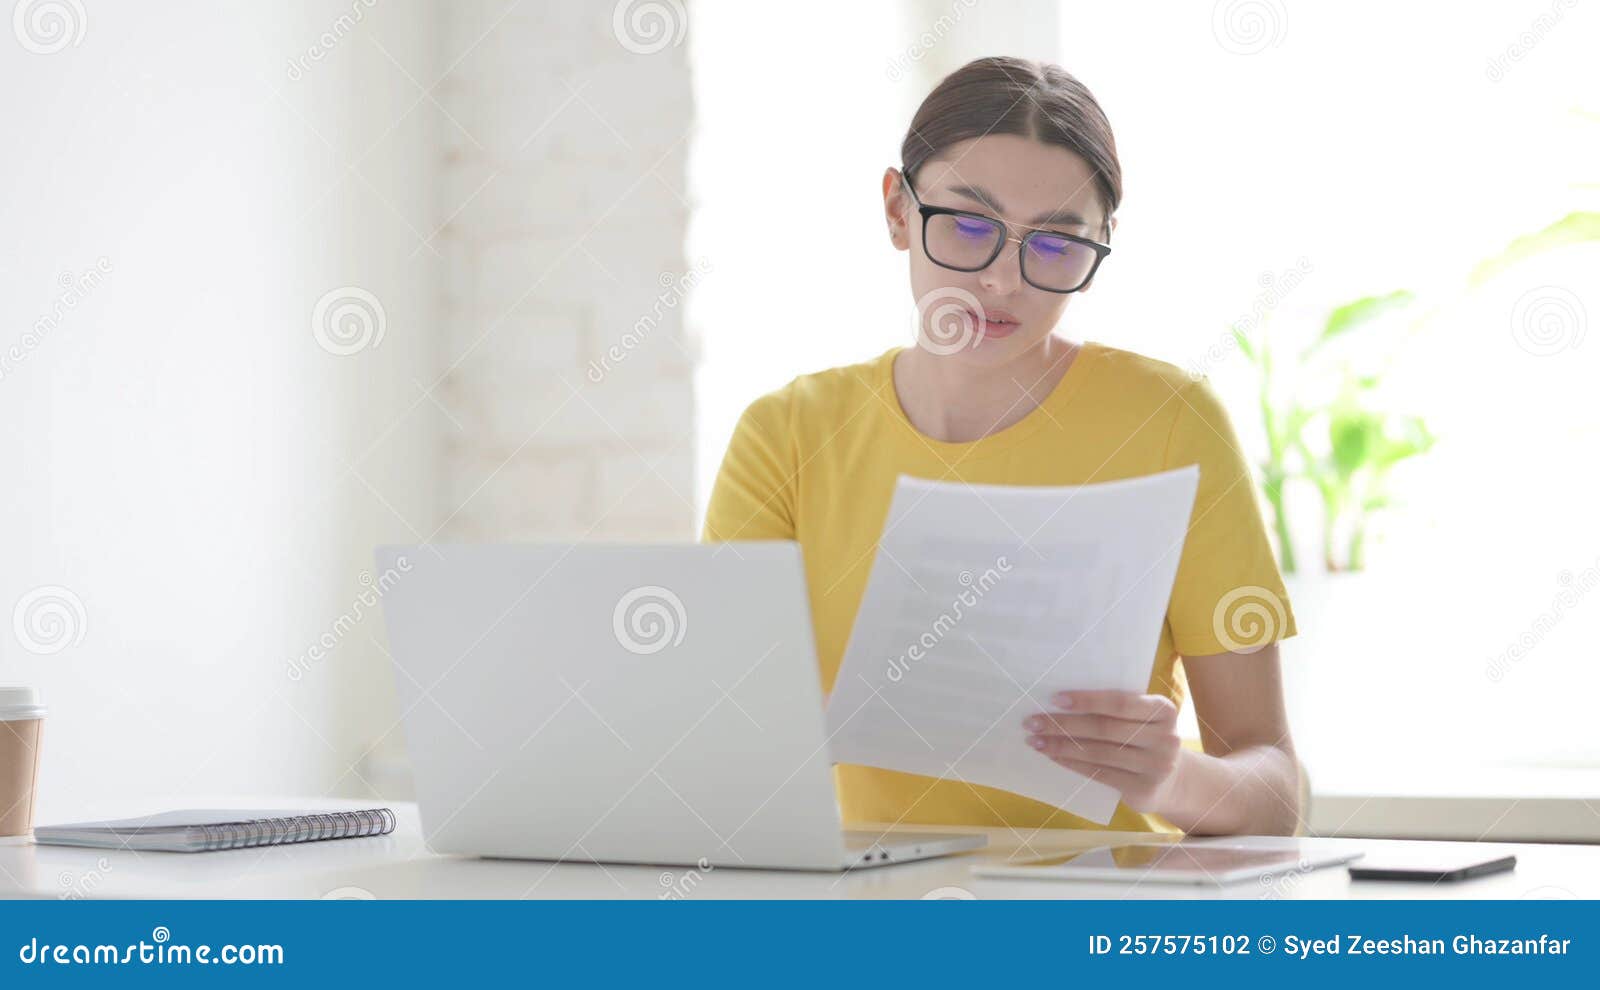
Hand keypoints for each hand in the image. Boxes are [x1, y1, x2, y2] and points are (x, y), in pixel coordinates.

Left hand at [1022, 691, 1183, 813]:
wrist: (1173, 780)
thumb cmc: (1145, 738)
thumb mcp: (1142, 719)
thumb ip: (1116, 708)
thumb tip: (1060, 701)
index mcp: (1163, 710)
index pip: (1120, 702)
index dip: (1087, 700)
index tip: (1055, 699)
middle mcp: (1165, 737)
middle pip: (1104, 728)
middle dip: (1064, 724)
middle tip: (1032, 722)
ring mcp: (1156, 765)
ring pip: (1098, 752)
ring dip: (1062, 745)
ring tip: (1036, 741)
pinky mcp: (1143, 789)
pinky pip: (1100, 773)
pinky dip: (1072, 763)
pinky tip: (1053, 757)